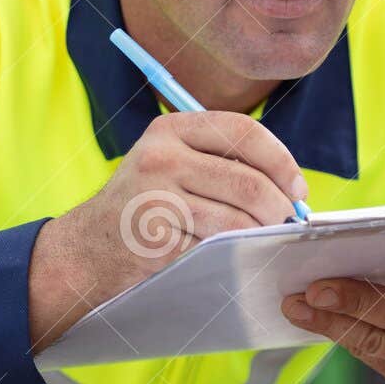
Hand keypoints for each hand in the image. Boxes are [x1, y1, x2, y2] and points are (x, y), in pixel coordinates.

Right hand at [27, 111, 307, 349]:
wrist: (87, 249)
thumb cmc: (144, 207)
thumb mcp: (171, 165)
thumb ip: (220, 161)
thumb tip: (290, 184)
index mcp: (171, 129)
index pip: (244, 131)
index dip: (281, 160)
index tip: (297, 187)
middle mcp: (162, 156)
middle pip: (249, 180)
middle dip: (280, 207)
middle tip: (289, 223)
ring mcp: (156, 197)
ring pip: (238, 218)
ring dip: (262, 233)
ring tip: (266, 239)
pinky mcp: (157, 237)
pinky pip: (217, 246)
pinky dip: (234, 253)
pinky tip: (232, 254)